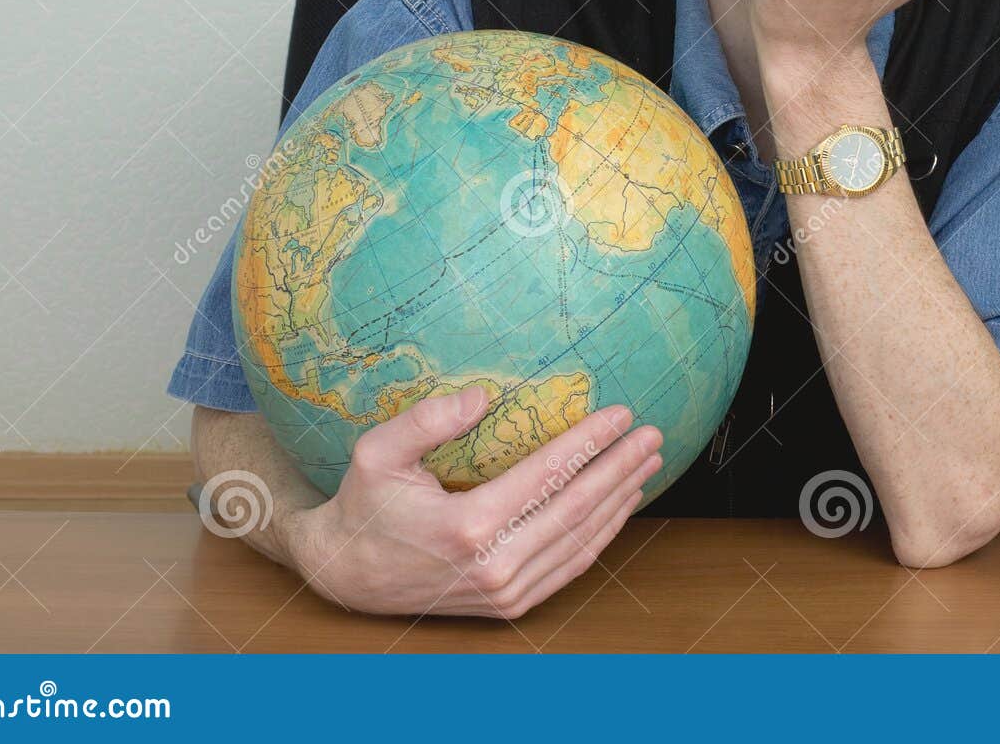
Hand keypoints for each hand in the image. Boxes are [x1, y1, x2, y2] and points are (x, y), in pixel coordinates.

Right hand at [285, 387, 663, 618]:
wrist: (348, 575)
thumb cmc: (365, 505)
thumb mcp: (376, 452)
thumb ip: (426, 420)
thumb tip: (481, 395)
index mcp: (467, 526)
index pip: (548, 476)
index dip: (590, 442)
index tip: (622, 414)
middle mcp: (495, 564)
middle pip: (577, 510)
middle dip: (620, 467)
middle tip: (652, 434)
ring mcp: (506, 591)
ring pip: (581, 542)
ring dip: (620, 500)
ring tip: (646, 462)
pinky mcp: (510, 603)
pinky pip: (569, 567)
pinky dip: (601, 535)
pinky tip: (619, 504)